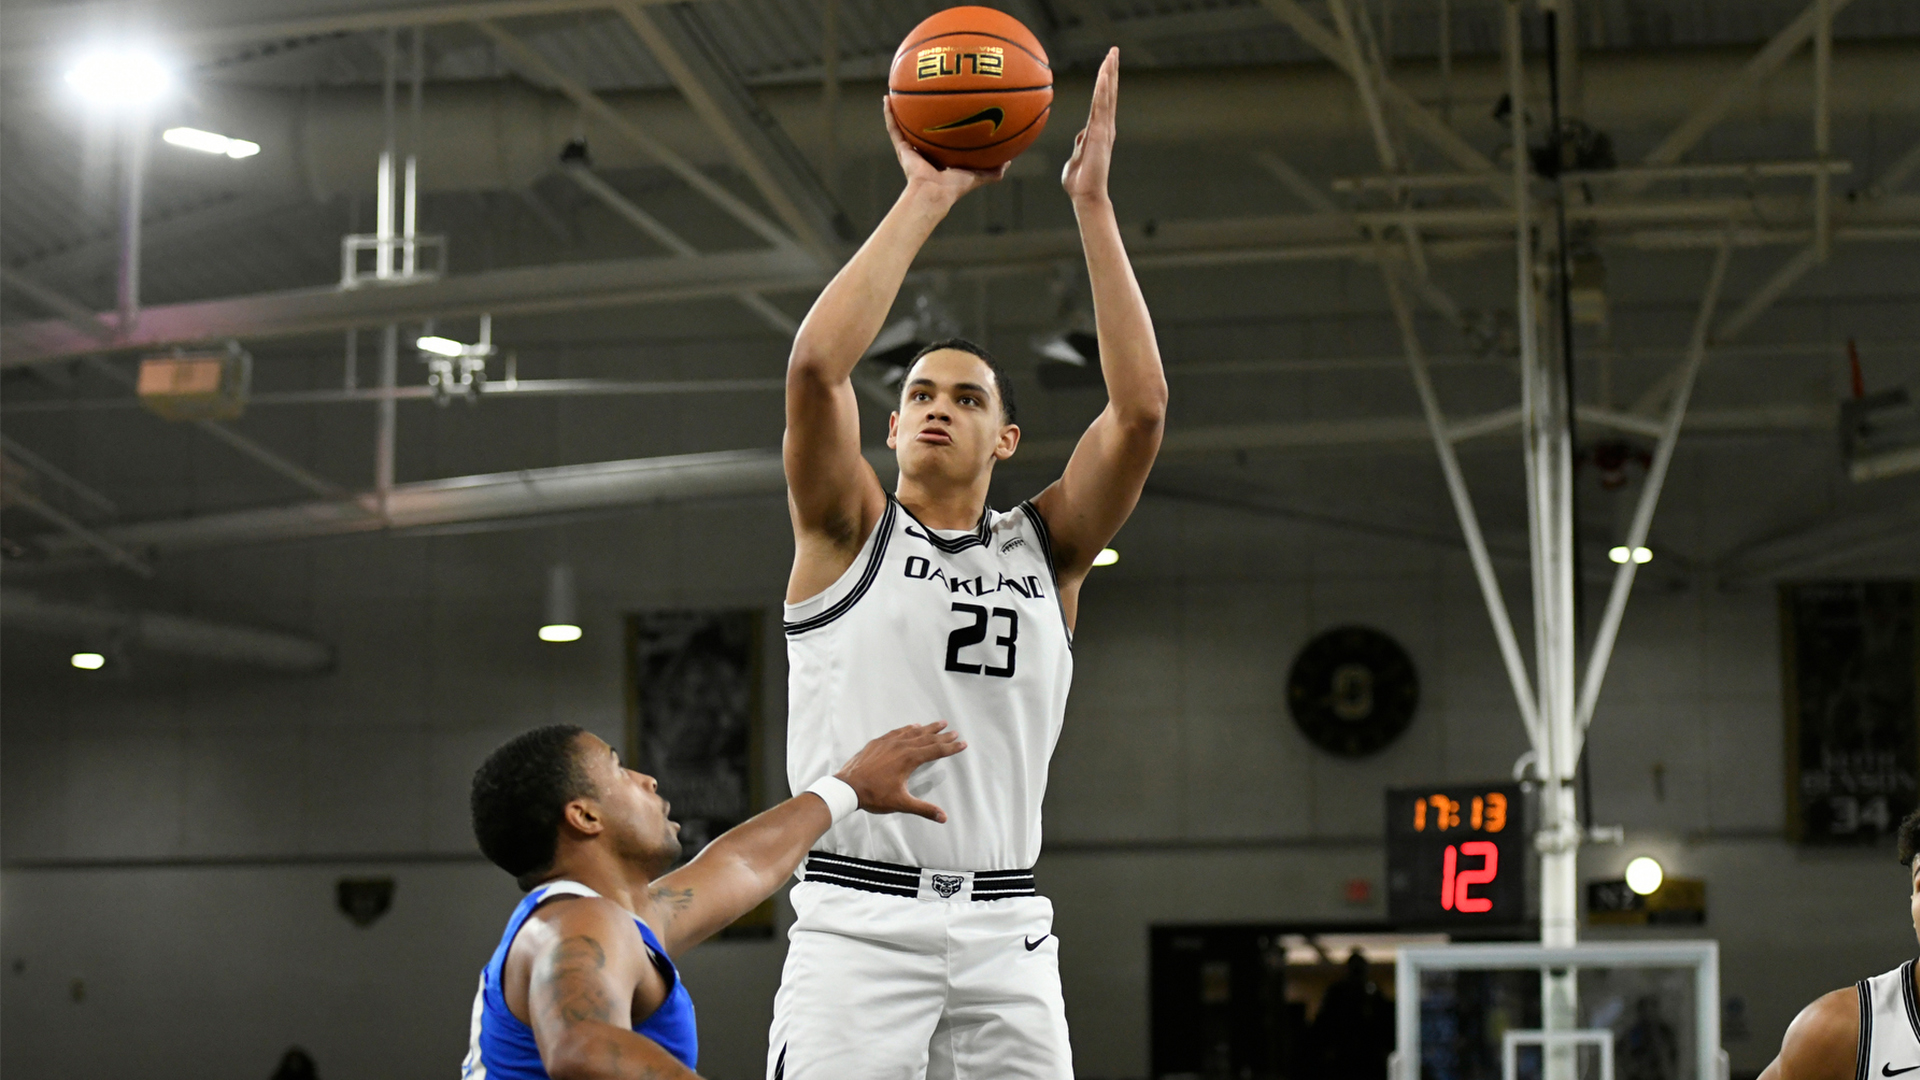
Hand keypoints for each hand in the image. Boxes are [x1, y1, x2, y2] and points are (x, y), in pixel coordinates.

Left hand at [834, 721, 966, 822]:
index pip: (936, 751)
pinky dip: (908, 728)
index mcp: (910, 759)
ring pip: (913, 732)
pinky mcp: (878, 742)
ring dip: (927, 728)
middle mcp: (902, 746)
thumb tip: (943, 817)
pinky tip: (912, 726)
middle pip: (927, 738)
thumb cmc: (874, 795)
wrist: (847, 787)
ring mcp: (889, 742)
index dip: (951, 748)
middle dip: (942, 736)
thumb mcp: (901, 803)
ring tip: (939, 723)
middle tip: (954, 732)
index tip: (963, 743)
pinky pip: (897, 732)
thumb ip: (923, 809)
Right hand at [883, 98, 1007, 204]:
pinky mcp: (902, 149)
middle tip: (924, 92)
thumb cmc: (955, 187)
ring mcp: (911, 149)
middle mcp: (925, 150)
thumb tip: (1010, 161)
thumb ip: (993, 170)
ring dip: (901, 108)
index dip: (944, 123)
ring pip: (905, 124)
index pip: (941, 136)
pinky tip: (887, 98)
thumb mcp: (978, 175)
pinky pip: (893, 128)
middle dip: (923, 112)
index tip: (947, 107)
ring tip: (900, 88)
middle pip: (923, 127)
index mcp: (941, 156)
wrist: (935, 193)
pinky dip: (889, 114)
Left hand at [1060, 48, 1117, 204]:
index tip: (1106, 65)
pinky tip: (1104, 75)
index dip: (1104, 83)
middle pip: (1108, 93)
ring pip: (1107, 95)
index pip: (1101, 101)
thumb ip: (1079, 145)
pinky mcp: (1100, 134)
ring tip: (1111, 55)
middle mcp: (1104, 127)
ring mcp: (1103, 129)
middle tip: (1114, 51)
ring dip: (1109, 74)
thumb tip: (1081, 137)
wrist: (1086, 196)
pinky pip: (1101, 107)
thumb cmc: (1079, 182)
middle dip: (1111, 71)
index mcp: (1097, 131)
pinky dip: (1103, 91)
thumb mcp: (1075, 159)